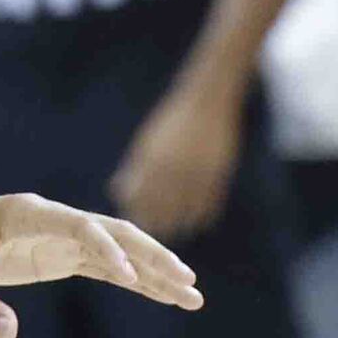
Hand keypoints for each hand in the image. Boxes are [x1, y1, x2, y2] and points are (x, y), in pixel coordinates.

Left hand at [0, 192, 200, 337]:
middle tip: (188, 283)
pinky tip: (162, 295)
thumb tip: (9, 333)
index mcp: (26, 214)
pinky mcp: (60, 256)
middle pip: (115, 234)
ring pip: (119, 250)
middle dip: (153, 258)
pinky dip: (135, 281)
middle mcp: (52, 220)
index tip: (127, 275)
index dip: (106, 248)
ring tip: (192, 294)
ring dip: (155, 271)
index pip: (79, 226)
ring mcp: (60, 237)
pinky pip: (106, 267)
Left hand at [110, 76, 243, 240]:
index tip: (133, 222)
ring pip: (184, 215)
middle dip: (155, 225)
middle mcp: (174, 171)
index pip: (139, 200)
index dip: (135, 215)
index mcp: (153, 162)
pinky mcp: (217, 176)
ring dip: (178, 225)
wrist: (207, 101)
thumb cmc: (172, 121)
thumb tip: (119, 193)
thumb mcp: (149, 142)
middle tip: (151, 236)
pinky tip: (195, 220)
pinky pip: (206, 208)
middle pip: (160, 212)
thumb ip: (136, 169)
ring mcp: (197, 174)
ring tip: (174, 231)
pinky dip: (199, 217)